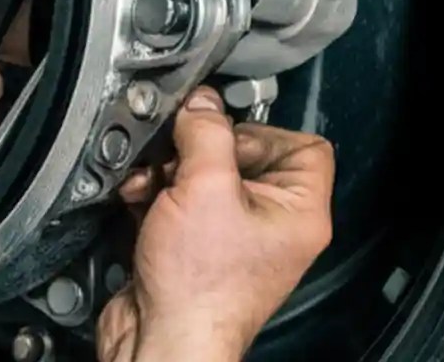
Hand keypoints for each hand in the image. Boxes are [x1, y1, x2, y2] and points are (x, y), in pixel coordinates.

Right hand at [97, 87, 334, 361]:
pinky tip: (139, 199)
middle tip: (178, 156)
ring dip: (168, 171)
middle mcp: (273, 224)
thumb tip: (202, 104)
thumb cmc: (199, 287)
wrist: (162, 338)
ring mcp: (234, 237)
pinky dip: (156, 195)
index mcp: (299, 211)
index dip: (260, 131)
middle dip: (198, 151)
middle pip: (243, 156)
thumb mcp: (205, 187)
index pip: (304, 144)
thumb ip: (206, 133)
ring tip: (151, 181)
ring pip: (204, 177)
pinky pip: (181, 203)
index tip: (223, 133)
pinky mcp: (197, 247)